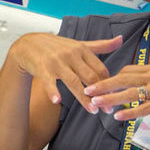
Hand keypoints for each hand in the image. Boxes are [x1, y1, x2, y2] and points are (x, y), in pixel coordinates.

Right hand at [8, 33, 122, 110]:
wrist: (29, 44)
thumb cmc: (56, 46)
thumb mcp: (79, 44)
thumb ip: (101, 45)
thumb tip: (121, 39)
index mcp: (82, 50)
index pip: (100, 69)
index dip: (109, 84)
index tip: (114, 97)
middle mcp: (71, 55)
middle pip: (90, 77)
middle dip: (100, 93)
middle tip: (107, 109)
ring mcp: (57, 62)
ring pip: (73, 82)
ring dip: (84, 97)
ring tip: (92, 110)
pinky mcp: (43, 68)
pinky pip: (49, 81)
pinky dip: (53, 90)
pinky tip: (57, 100)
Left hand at [84, 63, 149, 125]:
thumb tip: (140, 81)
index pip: (129, 70)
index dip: (112, 77)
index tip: (98, 82)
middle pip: (124, 79)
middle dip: (104, 84)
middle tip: (86, 89)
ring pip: (130, 93)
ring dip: (111, 98)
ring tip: (95, 102)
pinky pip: (144, 108)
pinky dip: (130, 111)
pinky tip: (118, 116)